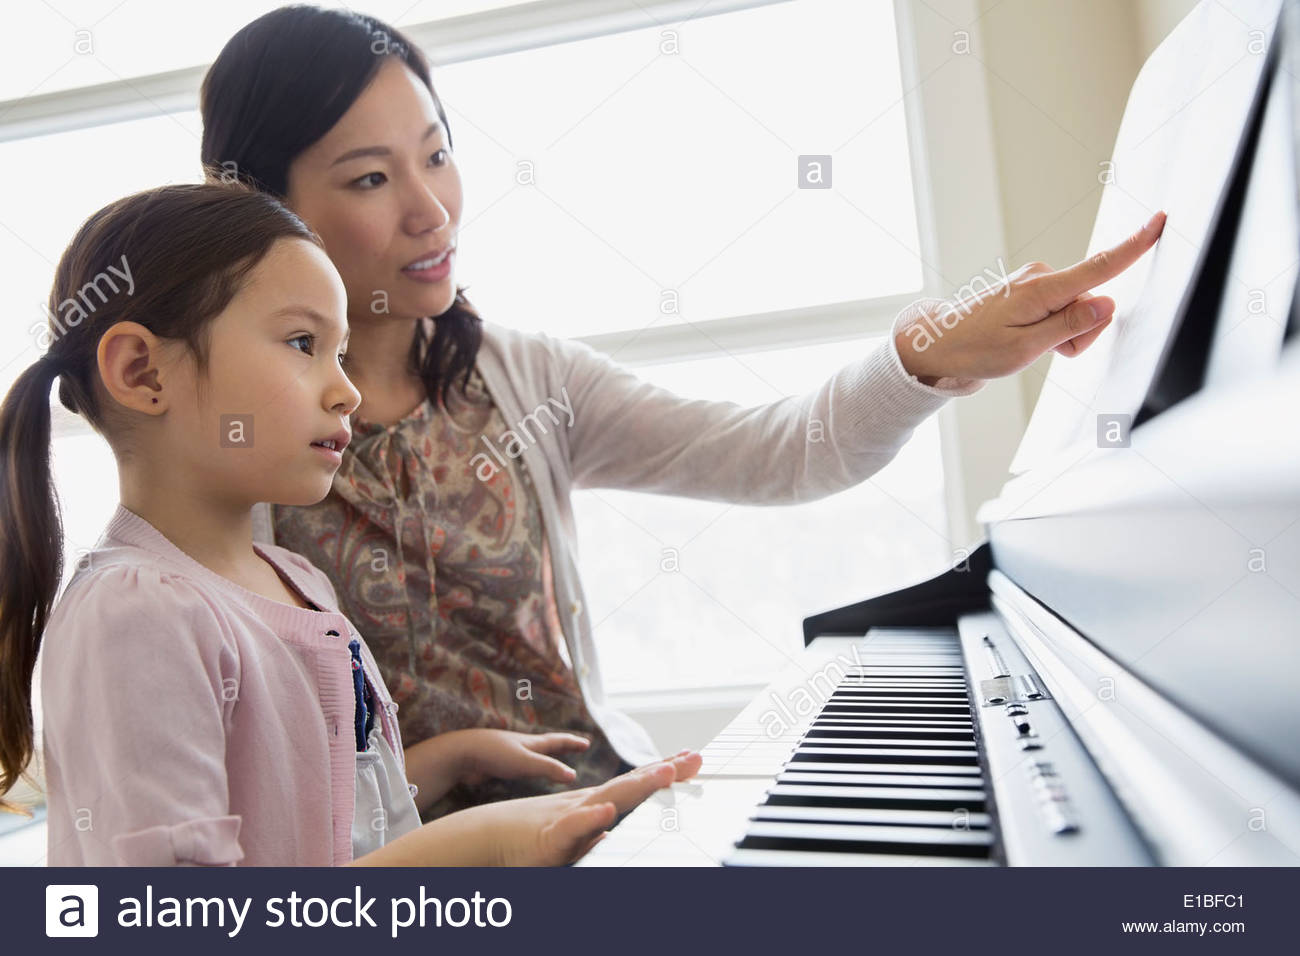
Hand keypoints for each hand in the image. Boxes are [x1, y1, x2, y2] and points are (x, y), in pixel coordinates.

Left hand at [455, 729, 591, 785]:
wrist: (462, 753)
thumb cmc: (493, 755)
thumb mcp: (525, 763)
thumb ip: (548, 769)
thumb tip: (573, 776)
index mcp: (532, 743)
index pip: (558, 741)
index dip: (573, 743)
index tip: (587, 742)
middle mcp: (522, 746)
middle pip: (548, 745)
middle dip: (564, 747)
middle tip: (577, 746)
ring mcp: (509, 754)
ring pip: (533, 756)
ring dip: (547, 758)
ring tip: (554, 761)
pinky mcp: (497, 765)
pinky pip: (520, 767)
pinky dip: (530, 769)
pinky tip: (525, 774)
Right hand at [477, 750, 704, 864]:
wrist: (486, 840)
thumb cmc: (528, 840)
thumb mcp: (569, 837)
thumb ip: (591, 832)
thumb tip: (611, 827)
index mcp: (592, 805)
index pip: (634, 784)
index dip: (662, 772)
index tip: (691, 759)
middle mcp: (585, 804)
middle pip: (631, 784)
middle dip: (664, 771)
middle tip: (695, 757)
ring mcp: (570, 817)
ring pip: (609, 798)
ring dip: (638, 785)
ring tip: (666, 772)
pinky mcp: (551, 838)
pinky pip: (573, 829)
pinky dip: (590, 820)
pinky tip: (607, 812)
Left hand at [894, 211, 1166, 384]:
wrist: (939, 345)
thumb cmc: (976, 350)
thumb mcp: (1025, 349)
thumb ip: (1070, 327)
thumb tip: (1107, 304)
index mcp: (1041, 289)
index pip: (1099, 268)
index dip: (1134, 246)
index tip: (1161, 221)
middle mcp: (1041, 277)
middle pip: (1092, 306)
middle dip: (1079, 334)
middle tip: (1043, 351)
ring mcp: (1036, 281)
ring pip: (1077, 312)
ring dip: (1063, 335)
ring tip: (1026, 345)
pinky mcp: (1032, 290)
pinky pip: (1061, 311)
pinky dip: (1052, 330)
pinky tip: (1025, 338)